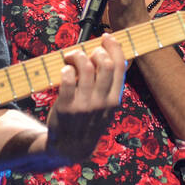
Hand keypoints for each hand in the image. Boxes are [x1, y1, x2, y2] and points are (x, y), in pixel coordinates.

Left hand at [41, 33, 125, 165]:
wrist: (71, 147)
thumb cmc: (89, 122)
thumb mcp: (107, 108)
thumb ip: (112, 86)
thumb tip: (120, 59)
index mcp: (114, 100)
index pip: (120, 66)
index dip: (114, 47)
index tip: (106, 37)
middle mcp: (101, 102)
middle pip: (105, 63)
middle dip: (96, 50)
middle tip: (86, 52)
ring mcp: (84, 105)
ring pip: (85, 67)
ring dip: (77, 55)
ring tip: (70, 58)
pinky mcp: (66, 106)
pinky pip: (67, 78)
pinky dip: (66, 68)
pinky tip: (64, 70)